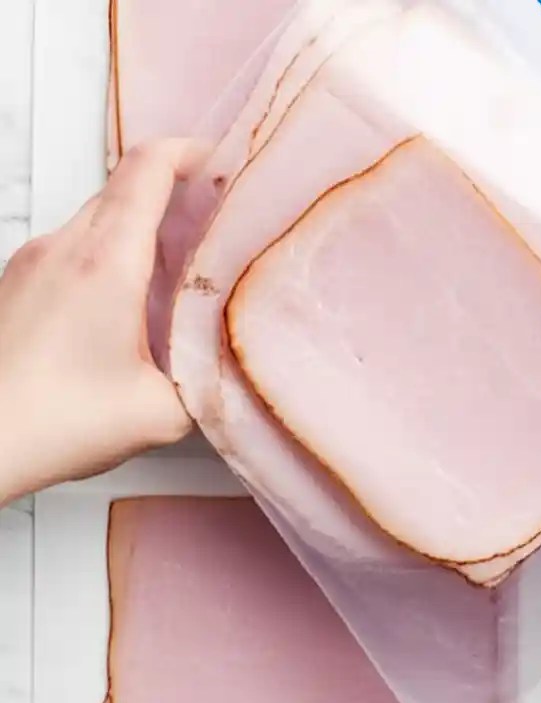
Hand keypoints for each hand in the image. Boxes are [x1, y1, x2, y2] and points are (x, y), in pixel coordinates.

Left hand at [0, 141, 195, 504]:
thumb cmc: (47, 422)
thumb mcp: (162, 412)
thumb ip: (207, 380)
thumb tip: (229, 369)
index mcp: (105, 261)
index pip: (147, 167)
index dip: (190, 153)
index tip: (221, 162)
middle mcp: (61, 249)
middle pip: (122, 186)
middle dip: (173, 191)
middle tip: (214, 215)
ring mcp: (28, 264)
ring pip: (95, 218)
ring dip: (138, 228)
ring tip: (175, 268)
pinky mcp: (12, 287)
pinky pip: (69, 250)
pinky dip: (105, 258)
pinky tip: (125, 307)